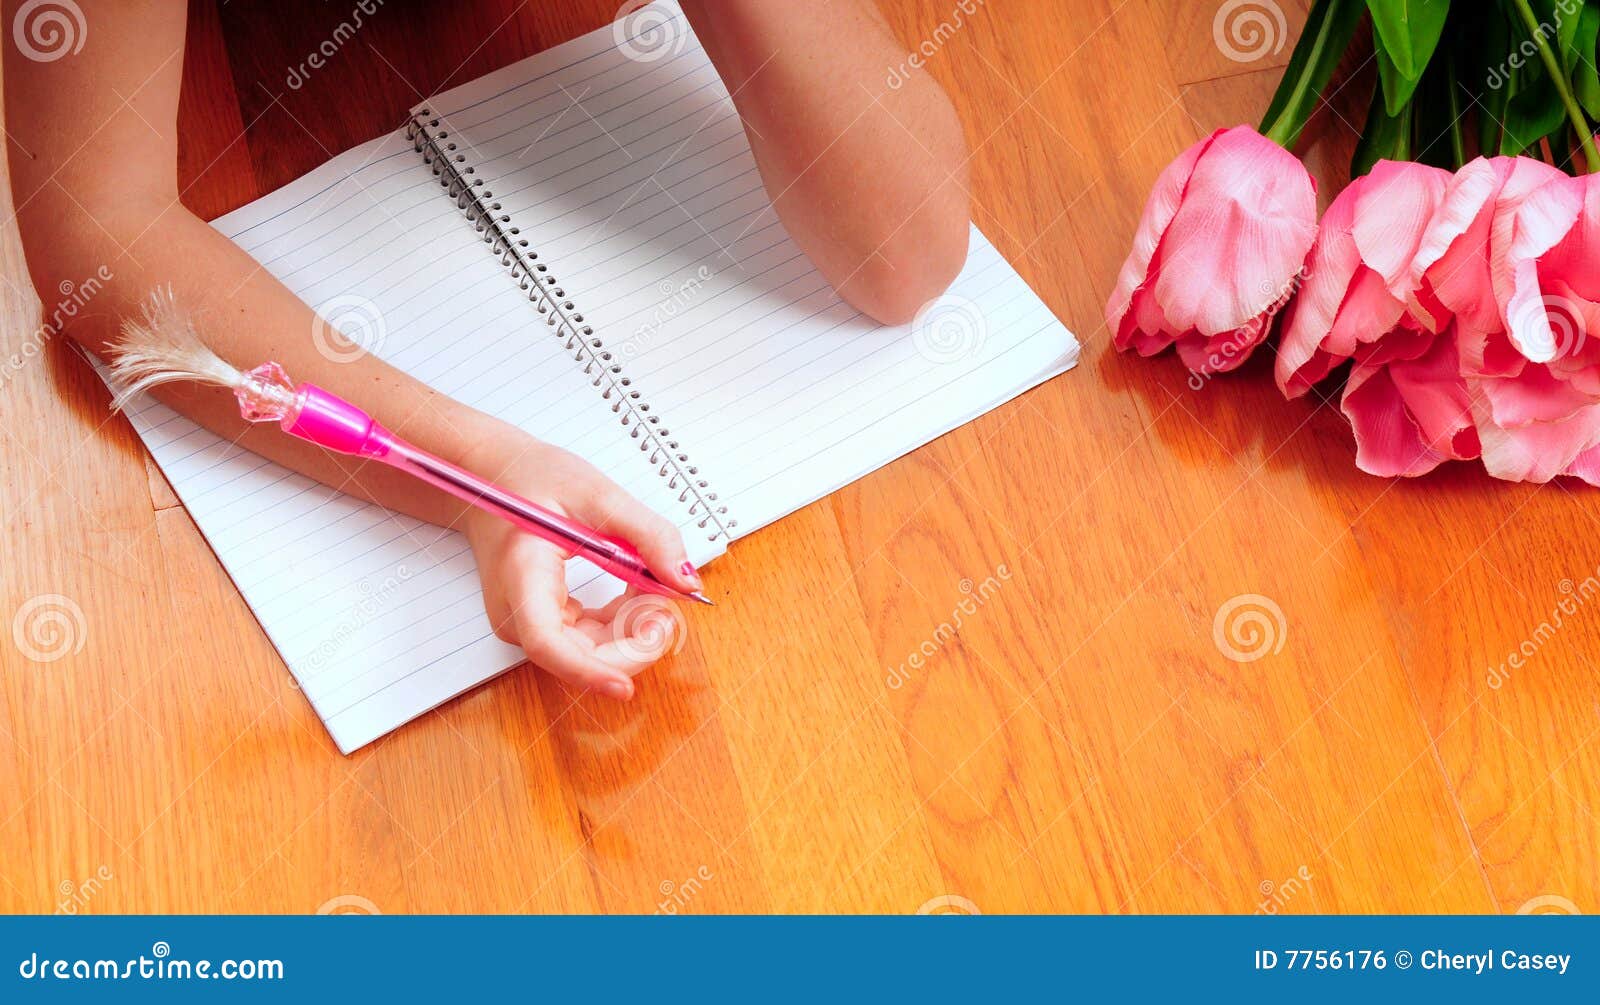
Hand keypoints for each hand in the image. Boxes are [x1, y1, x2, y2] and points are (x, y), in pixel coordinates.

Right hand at [459, 433, 701, 699]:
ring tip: (655, 587)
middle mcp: (518, 612)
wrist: (493, 477)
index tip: (625, 687)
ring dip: (632, 631)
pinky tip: (638, 592)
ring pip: (591, 652)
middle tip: (668, 605)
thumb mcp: (599, 495)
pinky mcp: (544, 621)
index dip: (588, 672)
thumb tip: (687, 583)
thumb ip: (649, 536)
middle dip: (632, 642)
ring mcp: (528, 622)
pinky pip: (591, 638)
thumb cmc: (530, 479)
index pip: (547, 643)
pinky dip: (622, 622)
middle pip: (578, 656)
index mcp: (521, 576)